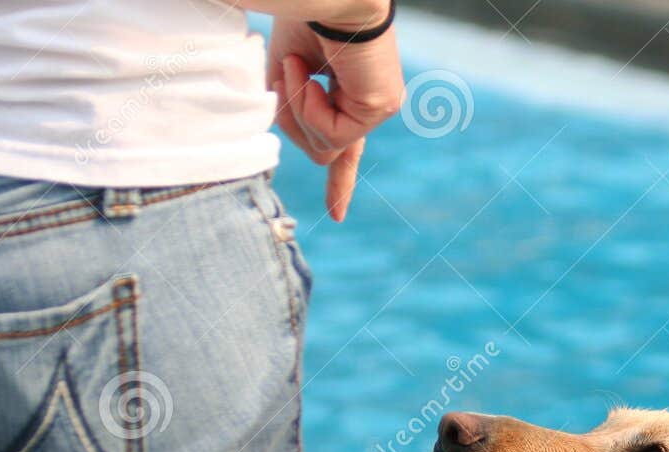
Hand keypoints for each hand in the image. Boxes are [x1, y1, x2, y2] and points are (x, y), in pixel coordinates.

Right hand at [267, 15, 404, 221]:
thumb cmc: (304, 15)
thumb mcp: (286, 74)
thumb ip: (294, 115)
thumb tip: (316, 154)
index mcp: (348, 94)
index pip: (344, 144)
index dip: (339, 181)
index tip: (337, 214)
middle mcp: (369, 104)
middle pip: (321, 150)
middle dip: (293, 120)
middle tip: (287, 72)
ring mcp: (379, 107)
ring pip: (324, 147)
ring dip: (297, 108)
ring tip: (300, 63)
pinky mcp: (382, 107)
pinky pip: (333, 135)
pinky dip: (311, 106)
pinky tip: (314, 73)